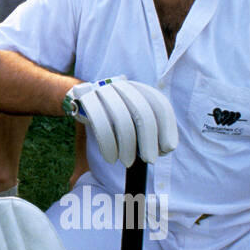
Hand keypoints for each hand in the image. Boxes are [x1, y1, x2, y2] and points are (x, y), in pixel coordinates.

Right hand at [63, 76, 177, 164]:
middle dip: (149, 141)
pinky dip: (108, 145)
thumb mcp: (133, 117)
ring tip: (128, 162)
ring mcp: (104, 91)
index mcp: (139, 89)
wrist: (82, 99)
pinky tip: (111, 158)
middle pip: (143, 114)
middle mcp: (124, 87)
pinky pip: (100, 124)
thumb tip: (165, 149)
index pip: (160, 105)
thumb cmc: (113, 116)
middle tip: (150, 160)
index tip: (167, 149)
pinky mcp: (87, 99)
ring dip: (127, 147)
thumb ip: (149, 130)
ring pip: (121, 120)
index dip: (167, 128)